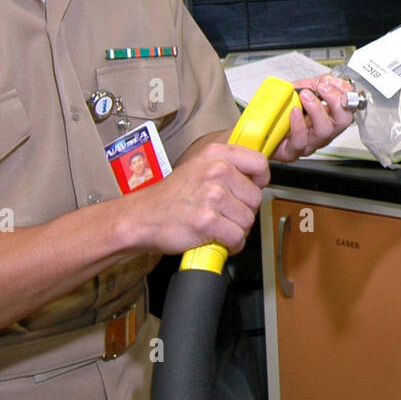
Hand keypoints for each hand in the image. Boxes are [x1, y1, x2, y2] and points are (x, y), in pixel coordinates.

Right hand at [122, 142, 269, 254]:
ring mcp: (212, 196)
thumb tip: (256, 178)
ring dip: (236, 229)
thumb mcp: (198, 167)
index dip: (260, 181)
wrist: (141, 218)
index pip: (259, 163)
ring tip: (217, 226)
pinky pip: (237, 238)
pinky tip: (215, 238)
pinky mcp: (207, 221)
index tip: (250, 188)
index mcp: (216, 154)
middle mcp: (216, 171)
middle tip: (224, 214)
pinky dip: (229, 244)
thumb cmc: (170, 197)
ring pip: (248, 220)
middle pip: (255, 198)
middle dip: (243, 211)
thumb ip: (227, 167)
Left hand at [270, 74, 356, 161]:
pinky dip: (298, 124)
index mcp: (330, 117)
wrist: (262, 125)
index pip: (349, 107)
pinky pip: (300, 141)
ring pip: (323, 131)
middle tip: (323, 89)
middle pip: (342, 121)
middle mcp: (323, 132)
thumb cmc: (283, 110)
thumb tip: (330, 79)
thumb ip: (319, 83)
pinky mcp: (293, 151)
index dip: (346, 95)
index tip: (334, 83)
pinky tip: (294, 112)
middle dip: (335, 101)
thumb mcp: (302, 89)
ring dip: (316, 109)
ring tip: (305, 95)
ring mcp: (310, 143)